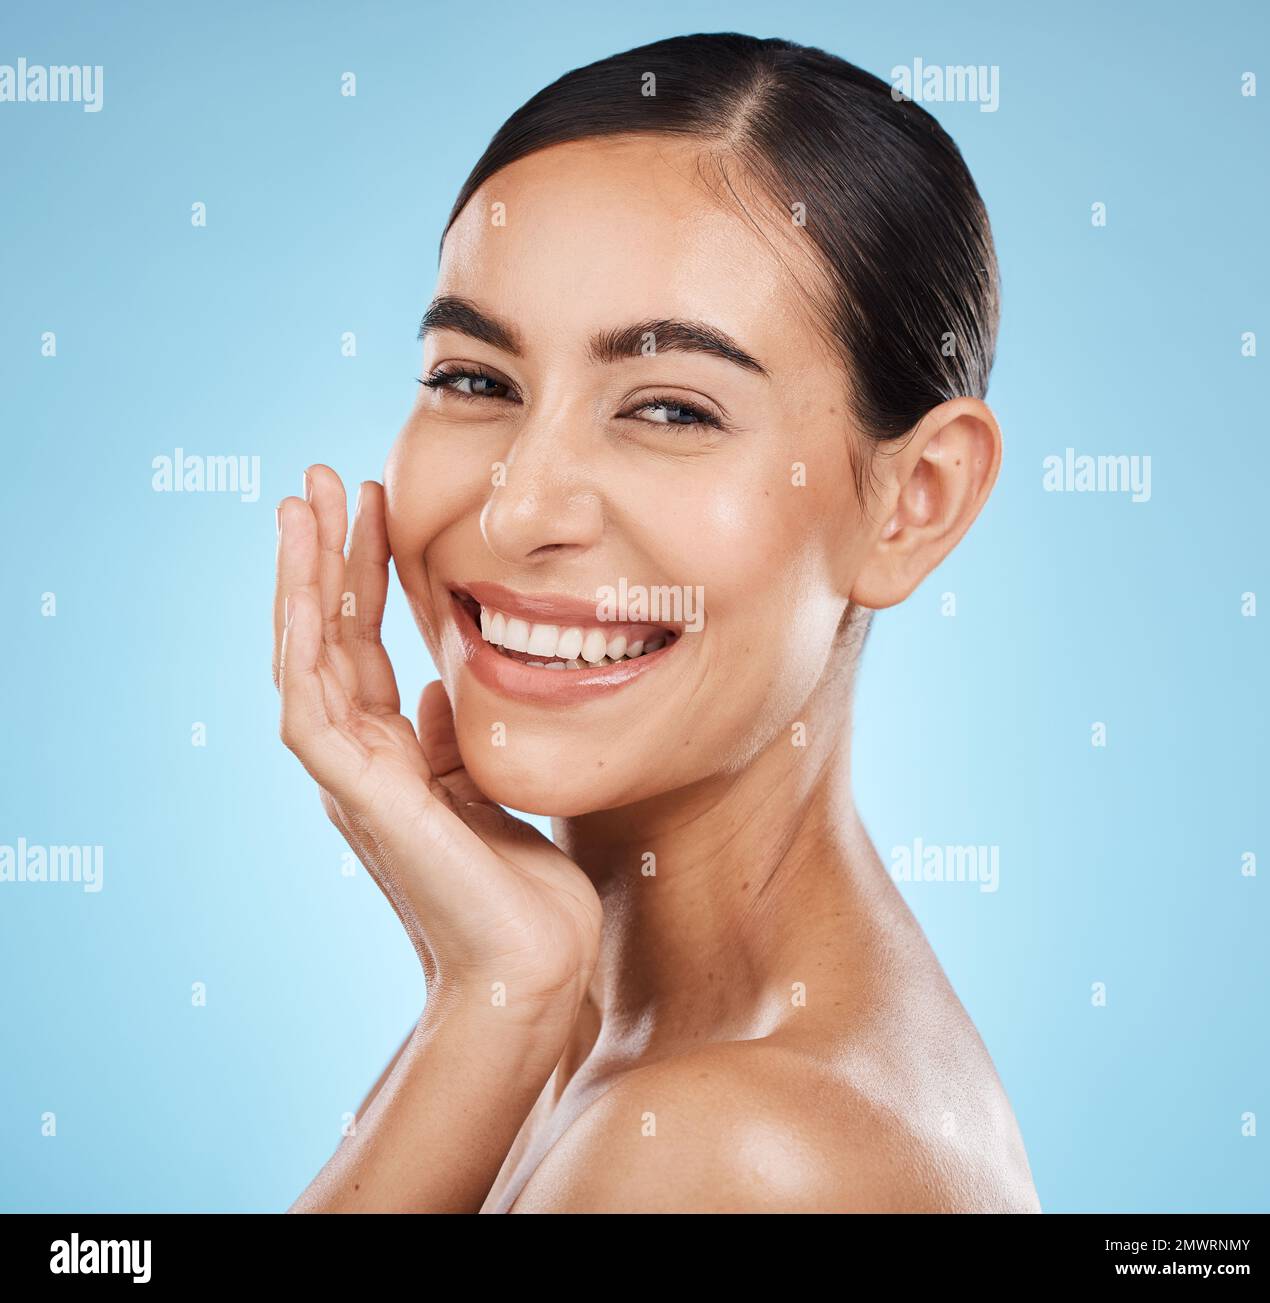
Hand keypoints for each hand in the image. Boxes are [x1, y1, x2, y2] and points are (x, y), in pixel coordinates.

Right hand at [272, 465, 601, 1022]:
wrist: (530, 966)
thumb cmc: (518, 887)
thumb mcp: (485, 786)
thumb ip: (450, 736)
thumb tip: (440, 683)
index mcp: (392, 753)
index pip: (362, 646)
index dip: (360, 576)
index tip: (369, 505)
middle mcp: (361, 759)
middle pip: (326, 639)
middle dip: (321, 557)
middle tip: (315, 479)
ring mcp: (353, 779)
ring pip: (306, 660)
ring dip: (299, 581)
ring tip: (300, 504)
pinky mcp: (362, 798)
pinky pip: (313, 709)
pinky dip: (304, 646)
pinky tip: (307, 588)